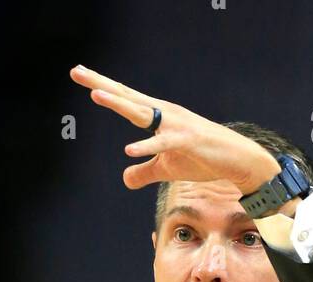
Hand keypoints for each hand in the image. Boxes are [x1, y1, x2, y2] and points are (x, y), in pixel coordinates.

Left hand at [69, 64, 279, 193]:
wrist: (236, 159)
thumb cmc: (201, 159)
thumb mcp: (166, 169)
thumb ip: (144, 172)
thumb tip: (124, 179)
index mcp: (157, 116)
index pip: (125, 99)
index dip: (102, 87)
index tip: (80, 74)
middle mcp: (164, 113)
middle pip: (127, 97)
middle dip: (101, 84)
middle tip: (76, 71)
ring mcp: (176, 125)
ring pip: (142, 113)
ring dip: (120, 104)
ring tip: (96, 95)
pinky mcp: (188, 141)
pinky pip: (163, 144)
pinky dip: (147, 146)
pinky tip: (130, 150)